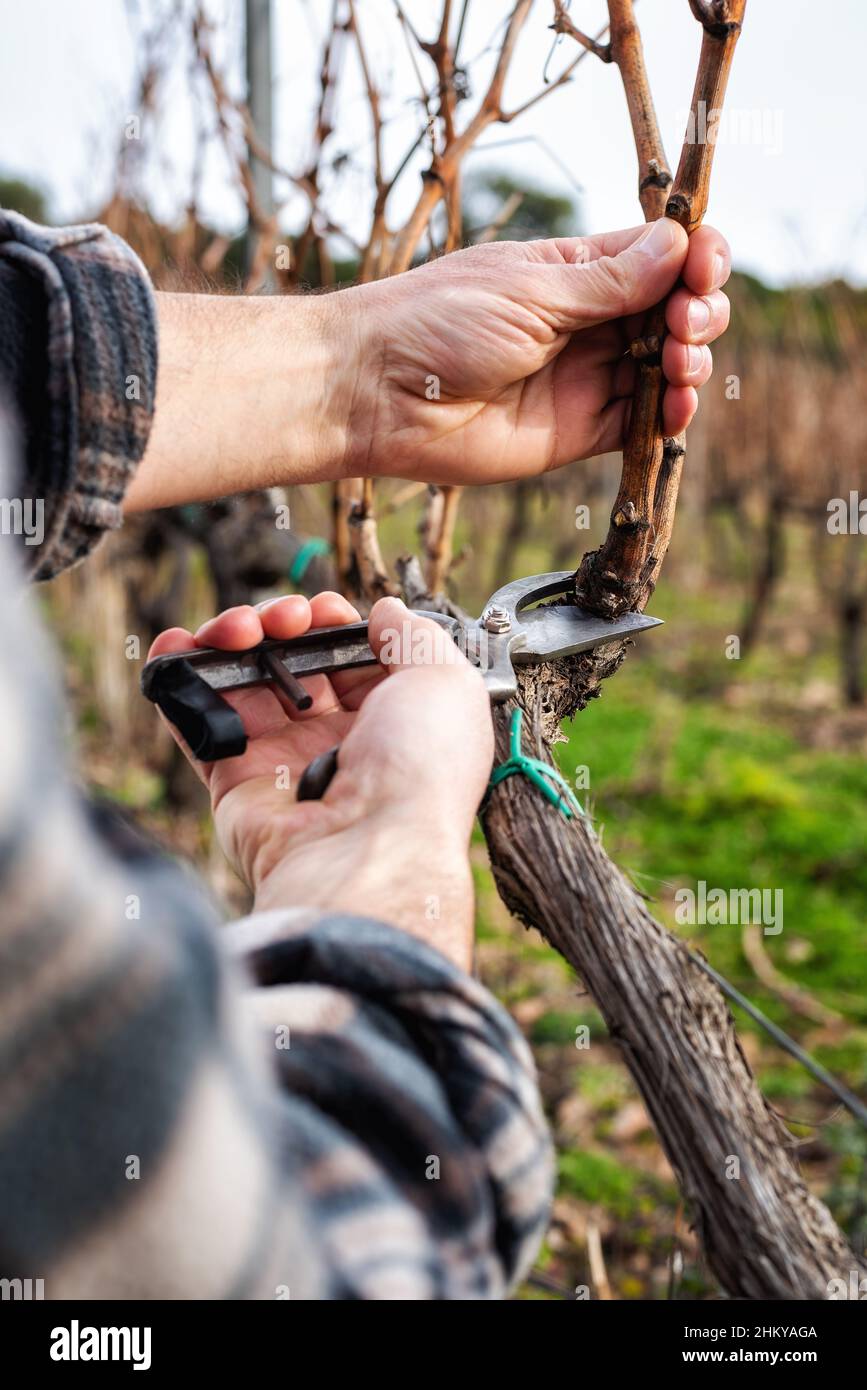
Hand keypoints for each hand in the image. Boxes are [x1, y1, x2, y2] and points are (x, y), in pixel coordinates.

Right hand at [148, 592, 492, 969]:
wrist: (367, 851)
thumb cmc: (417, 770)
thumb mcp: (445, 682)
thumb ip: (415, 637)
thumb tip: (385, 612)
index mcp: (395, 721)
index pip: (353, 658)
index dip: (332, 624)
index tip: (321, 612)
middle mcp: (340, 742)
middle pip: (293, 665)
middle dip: (277, 626)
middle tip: (276, 622)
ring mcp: (284, 763)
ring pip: (243, 687)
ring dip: (228, 644)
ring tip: (229, 633)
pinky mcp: (235, 784)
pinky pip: (198, 727)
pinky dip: (177, 686)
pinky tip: (172, 651)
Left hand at [341, 218, 729, 483]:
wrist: (378, 393)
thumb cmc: (438, 322)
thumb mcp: (530, 290)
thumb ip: (608, 281)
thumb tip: (679, 244)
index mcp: (574, 270)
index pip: (658, 257)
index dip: (695, 258)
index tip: (705, 266)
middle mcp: (586, 322)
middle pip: (673, 311)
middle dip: (699, 311)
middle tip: (686, 324)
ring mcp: (584, 378)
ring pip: (665, 368)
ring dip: (692, 363)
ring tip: (680, 364)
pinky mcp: (576, 432)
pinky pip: (638, 425)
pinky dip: (667, 419)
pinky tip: (676, 410)